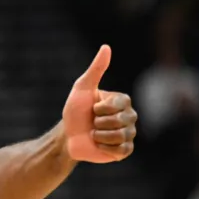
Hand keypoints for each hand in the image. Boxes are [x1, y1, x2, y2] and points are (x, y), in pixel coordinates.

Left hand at [62, 45, 137, 162]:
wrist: (68, 136)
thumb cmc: (75, 111)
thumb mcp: (82, 88)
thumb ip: (96, 69)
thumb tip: (106, 47)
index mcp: (123, 101)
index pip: (118, 105)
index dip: (100, 109)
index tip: (92, 109)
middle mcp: (129, 116)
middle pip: (121, 121)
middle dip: (100, 123)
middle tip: (93, 123)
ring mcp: (128, 134)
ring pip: (121, 136)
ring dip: (101, 136)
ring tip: (94, 134)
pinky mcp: (124, 151)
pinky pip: (122, 150)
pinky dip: (105, 148)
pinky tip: (99, 144)